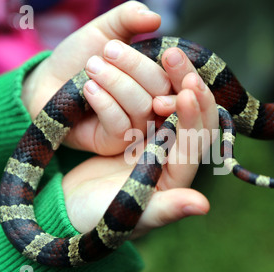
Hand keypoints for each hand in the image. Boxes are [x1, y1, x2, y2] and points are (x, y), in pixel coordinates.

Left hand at [21, 1, 168, 154]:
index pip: (180, 79)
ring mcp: (135, 127)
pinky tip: (88, 88)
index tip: (168, 54)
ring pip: (142, 108)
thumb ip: (128, 19)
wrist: (47, 82)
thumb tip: (155, 17)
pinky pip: (121, 126)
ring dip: (116, 82)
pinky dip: (105, 103)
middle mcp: (152, 106)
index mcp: (157, 80)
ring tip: (91, 66)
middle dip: (136, 68)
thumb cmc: (79, 57)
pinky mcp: (115, 142)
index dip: (181, 70)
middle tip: (107, 50)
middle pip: (162, 91)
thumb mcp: (104, 31)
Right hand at [62, 47, 218, 238]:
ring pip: (173, 103)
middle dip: (188, 88)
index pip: (194, 142)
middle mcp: (173, 154)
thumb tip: (203, 206)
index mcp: (178, 176)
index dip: (194, 117)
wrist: (69, 208)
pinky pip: (150, 99)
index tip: (188, 90)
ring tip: (166, 51)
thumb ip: (165, 210)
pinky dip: (150, 81)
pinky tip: (148, 59)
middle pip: (192, 117)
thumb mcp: (128, 216)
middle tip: (177, 57)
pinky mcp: (138, 127)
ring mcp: (156, 138)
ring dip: (171, 79)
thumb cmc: (97, 219)